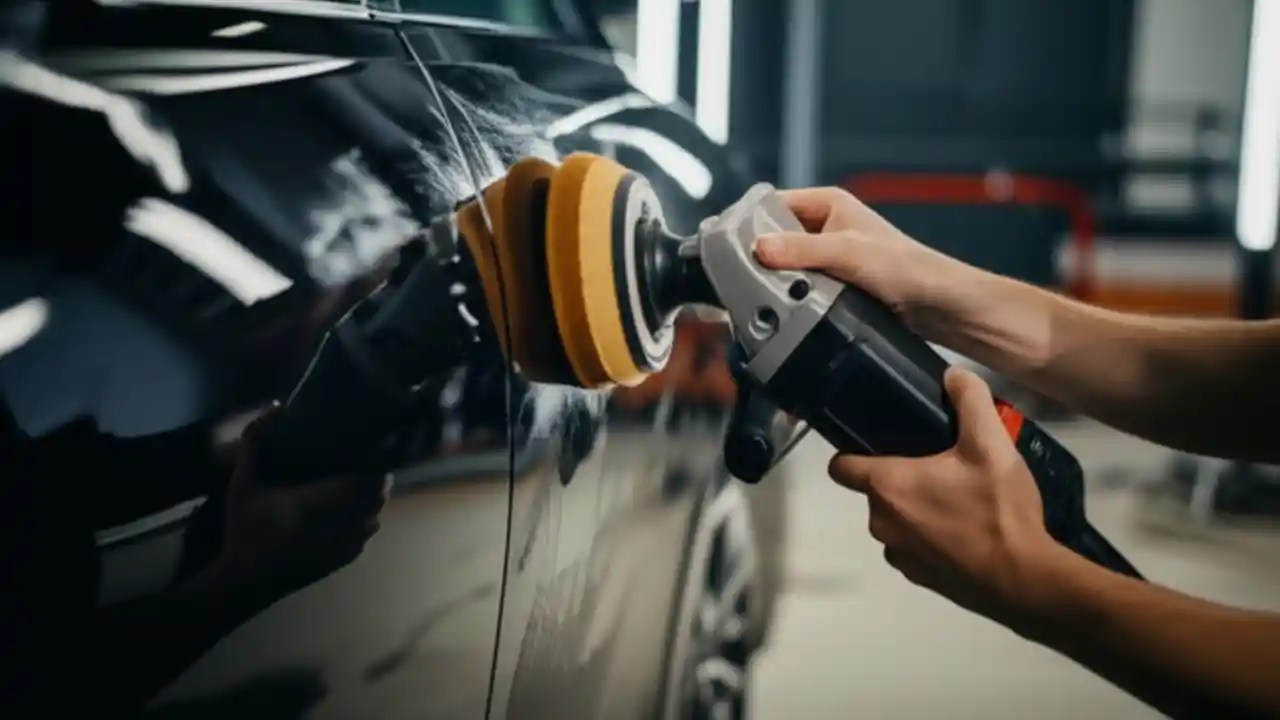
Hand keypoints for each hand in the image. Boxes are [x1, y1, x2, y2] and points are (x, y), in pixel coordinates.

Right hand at [214, 406, 390, 600]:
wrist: (246, 582)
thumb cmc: (247, 529)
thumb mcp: (245, 482)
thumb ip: (257, 441)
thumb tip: (277, 407)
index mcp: (331, 500)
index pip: (376, 475)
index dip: (378, 459)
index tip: (369, 444)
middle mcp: (349, 522)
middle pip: (379, 493)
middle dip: (373, 475)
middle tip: (358, 459)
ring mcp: (350, 544)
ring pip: (375, 514)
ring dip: (368, 499)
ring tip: (351, 483)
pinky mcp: (345, 559)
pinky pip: (365, 533)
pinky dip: (361, 520)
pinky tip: (343, 513)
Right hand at [754, 186, 978, 336]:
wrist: (937, 305)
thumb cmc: (906, 269)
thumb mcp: (848, 254)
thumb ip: (803, 250)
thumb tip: (760, 248)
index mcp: (828, 203)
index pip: (773, 203)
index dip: (749, 221)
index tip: (726, 242)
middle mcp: (826, 224)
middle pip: (773, 235)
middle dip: (760, 254)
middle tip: (741, 275)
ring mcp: (828, 254)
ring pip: (784, 263)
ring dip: (775, 278)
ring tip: (761, 293)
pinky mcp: (832, 280)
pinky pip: (798, 284)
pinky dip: (789, 293)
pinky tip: (782, 306)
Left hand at [828, 367, 1061, 626]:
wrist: (1024, 581)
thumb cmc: (998, 510)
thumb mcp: (991, 444)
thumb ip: (970, 400)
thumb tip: (953, 374)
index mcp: (887, 486)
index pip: (839, 466)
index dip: (852, 451)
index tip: (879, 441)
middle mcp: (881, 523)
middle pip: (875, 490)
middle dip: (901, 476)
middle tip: (941, 464)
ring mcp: (899, 555)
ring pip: (896, 520)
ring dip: (917, 509)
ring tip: (959, 497)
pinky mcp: (919, 578)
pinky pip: (914, 547)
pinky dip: (931, 538)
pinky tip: (966, 531)